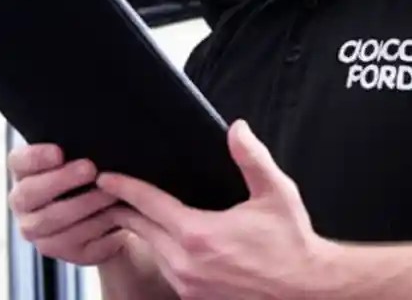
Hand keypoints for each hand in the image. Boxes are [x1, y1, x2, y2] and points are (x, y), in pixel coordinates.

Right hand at [7, 143, 126, 265]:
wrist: (106, 207)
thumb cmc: (89, 173)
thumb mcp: (81, 156)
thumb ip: (77, 146)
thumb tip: (91, 137)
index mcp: (24, 172)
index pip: (18, 162)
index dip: (35, 158)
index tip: (59, 152)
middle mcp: (22, 202)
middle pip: (29, 193)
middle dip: (60, 180)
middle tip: (90, 169)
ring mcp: (35, 229)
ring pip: (49, 221)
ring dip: (82, 206)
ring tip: (109, 194)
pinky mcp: (56, 249)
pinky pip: (69, 244)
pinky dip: (94, 230)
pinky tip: (114, 219)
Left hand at [97, 120, 329, 299]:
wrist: (306, 289)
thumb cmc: (292, 243)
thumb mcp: (275, 193)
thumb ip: (252, 158)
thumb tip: (236, 129)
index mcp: (200, 234)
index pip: (149, 204)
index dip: (124, 187)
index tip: (105, 176)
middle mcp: (187, 263)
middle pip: (141, 228)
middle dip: (124, 207)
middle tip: (108, 190)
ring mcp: (188, 284)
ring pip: (151, 249)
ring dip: (141, 230)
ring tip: (132, 210)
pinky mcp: (194, 297)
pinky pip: (166, 267)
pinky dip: (158, 249)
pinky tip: (162, 236)